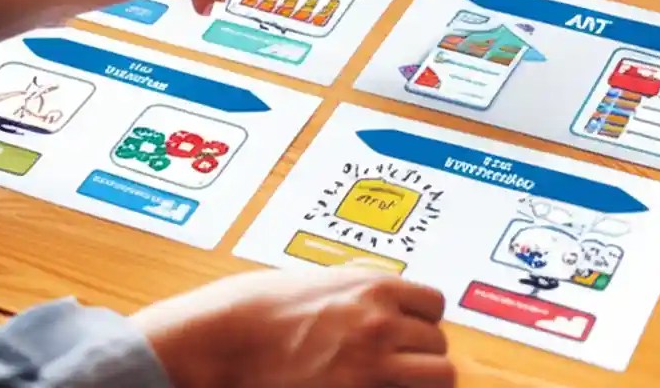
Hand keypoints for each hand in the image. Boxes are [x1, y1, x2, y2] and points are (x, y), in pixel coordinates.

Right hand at [133, 268, 453, 387]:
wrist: (221, 341)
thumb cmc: (255, 310)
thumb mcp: (316, 281)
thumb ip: (357, 290)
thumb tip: (382, 300)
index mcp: (374, 288)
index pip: (435, 305)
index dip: (421, 321)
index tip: (409, 332)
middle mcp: (381, 324)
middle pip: (438, 347)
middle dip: (419, 356)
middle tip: (395, 365)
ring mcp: (372, 367)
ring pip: (438, 378)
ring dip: (417, 382)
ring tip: (388, 383)